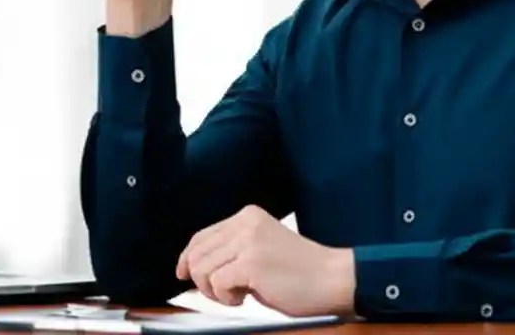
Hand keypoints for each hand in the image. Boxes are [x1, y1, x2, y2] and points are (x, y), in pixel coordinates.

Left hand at [176, 205, 355, 316]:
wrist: (332, 278)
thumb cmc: (300, 272)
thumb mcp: (261, 249)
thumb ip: (232, 251)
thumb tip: (194, 268)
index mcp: (247, 216)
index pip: (202, 236)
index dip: (186, 257)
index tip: (182, 273)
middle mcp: (245, 223)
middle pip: (196, 253)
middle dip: (202, 280)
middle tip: (224, 293)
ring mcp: (247, 242)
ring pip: (202, 270)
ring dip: (215, 291)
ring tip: (239, 295)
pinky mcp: (251, 263)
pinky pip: (218, 284)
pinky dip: (227, 298)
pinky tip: (247, 297)